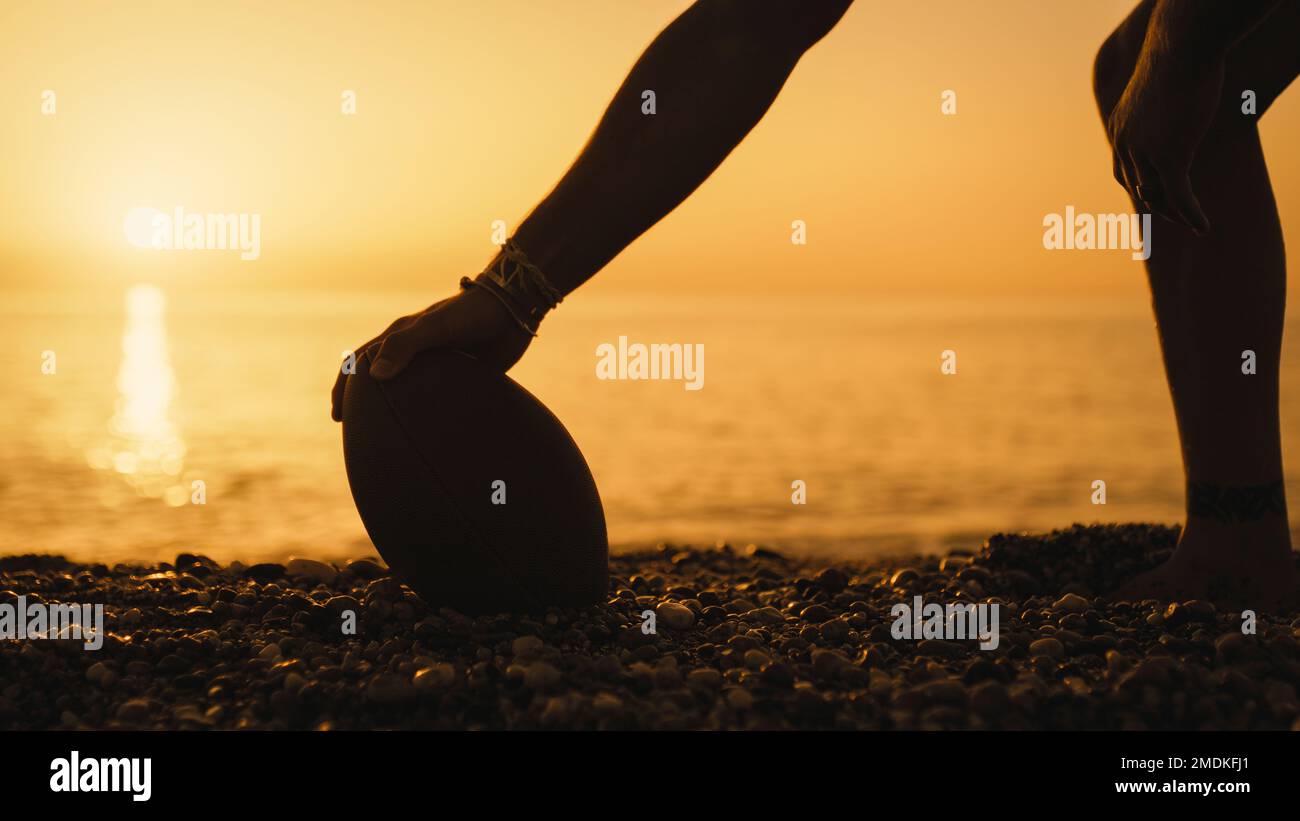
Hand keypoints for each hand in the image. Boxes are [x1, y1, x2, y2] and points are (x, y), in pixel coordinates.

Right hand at [330, 286, 531, 420]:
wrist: (513, 310)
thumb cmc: (471, 314)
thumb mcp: (435, 327)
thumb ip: (406, 346)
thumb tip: (375, 377)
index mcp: (401, 336)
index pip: (361, 363)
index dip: (344, 387)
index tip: (338, 416)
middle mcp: (416, 351)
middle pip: (381, 380)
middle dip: (367, 404)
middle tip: (361, 435)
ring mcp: (437, 364)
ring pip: (409, 392)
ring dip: (398, 412)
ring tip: (393, 442)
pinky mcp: (461, 375)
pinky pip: (439, 399)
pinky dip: (431, 416)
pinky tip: (434, 439)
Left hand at [1106, 47, 1221, 233]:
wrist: (1181, 50)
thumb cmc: (1177, 60)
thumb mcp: (1160, 88)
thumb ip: (1158, 108)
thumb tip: (1171, 113)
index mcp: (1118, 130)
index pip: (1123, 173)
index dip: (1139, 191)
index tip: (1153, 203)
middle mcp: (1124, 145)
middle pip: (1139, 189)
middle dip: (1158, 207)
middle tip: (1177, 220)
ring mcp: (1143, 153)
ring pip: (1159, 196)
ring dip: (1177, 215)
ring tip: (1194, 226)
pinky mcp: (1168, 156)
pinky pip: (1178, 195)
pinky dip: (1190, 214)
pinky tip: (1203, 226)